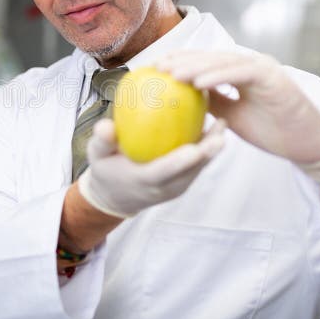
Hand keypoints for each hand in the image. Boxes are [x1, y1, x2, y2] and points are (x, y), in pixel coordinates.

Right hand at [77, 118, 225, 217]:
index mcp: (144, 181)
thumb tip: (106, 125)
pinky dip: (207, 147)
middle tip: (220, 130)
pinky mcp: (184, 181)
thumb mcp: (97, 155)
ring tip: (222, 122)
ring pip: (200, 168)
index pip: (165, 173)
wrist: (116, 195)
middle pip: (191, 170)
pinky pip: (199, 164)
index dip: (181, 161)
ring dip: (213, 148)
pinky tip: (213, 123)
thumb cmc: (107, 170)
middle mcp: (165, 188)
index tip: (195, 147)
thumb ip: (102, 141)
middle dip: (207, 152)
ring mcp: (177, 186)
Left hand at [156, 50, 319, 164]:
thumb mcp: (233, 116)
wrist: (307, 144)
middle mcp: (250, 65)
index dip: (179, 62)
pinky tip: (197, 82)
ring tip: (170, 72)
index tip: (153, 69)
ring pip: (222, 62)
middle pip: (210, 57)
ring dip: (195, 66)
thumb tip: (183, 98)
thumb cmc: (272, 130)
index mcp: (240, 72)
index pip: (205, 62)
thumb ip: (213, 102)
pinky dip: (218, 76)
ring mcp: (262, 68)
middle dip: (181, 59)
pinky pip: (240, 73)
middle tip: (155, 66)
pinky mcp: (272, 77)